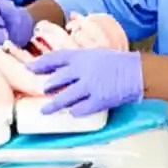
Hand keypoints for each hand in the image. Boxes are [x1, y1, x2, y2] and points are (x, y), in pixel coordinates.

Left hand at [28, 48, 143, 115]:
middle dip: (47, 86)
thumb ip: (80, 61)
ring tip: (45, 110)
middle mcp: (82, 71)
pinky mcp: (97, 100)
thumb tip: (64, 69)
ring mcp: (89, 87)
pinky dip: (74, 112)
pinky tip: (72, 113)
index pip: (55, 58)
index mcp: (82, 56)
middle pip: (57, 79)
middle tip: (41, 90)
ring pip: (64, 98)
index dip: (41, 63)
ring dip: (54, 105)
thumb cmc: (119, 62)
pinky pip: (80, 109)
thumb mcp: (97, 54)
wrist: (137, 72)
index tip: (30, 68)